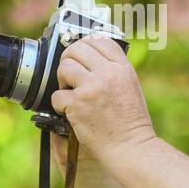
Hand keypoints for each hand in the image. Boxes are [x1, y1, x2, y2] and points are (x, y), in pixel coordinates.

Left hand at [50, 36, 156, 163]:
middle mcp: (108, 74)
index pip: (99, 40)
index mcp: (123, 68)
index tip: (81, 55)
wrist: (131, 147)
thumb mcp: (131, 87)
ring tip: (71, 92)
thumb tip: (92, 58)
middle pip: (77, 49)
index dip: (86, 44)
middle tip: (71, 74)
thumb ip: (114, 70)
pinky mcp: (78, 104)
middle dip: (69, 60)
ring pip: (64, 68)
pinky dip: (59, 105)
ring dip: (63, 81)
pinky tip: (70, 112)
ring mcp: (92, 88)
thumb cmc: (131, 122)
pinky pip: (57, 95)